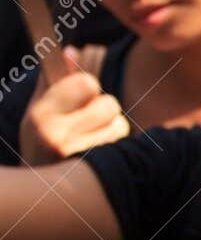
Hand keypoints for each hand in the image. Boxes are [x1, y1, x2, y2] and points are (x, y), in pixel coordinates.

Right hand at [18, 47, 131, 164]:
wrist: (38, 189)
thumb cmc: (40, 139)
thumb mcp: (40, 107)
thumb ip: (56, 79)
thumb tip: (72, 50)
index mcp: (40, 115)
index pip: (87, 83)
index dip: (87, 86)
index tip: (80, 93)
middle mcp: (57, 137)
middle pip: (109, 104)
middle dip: (103, 107)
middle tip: (88, 117)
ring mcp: (78, 158)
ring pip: (120, 125)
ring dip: (111, 127)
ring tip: (90, 137)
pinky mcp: (98, 172)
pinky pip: (123, 146)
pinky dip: (115, 145)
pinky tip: (97, 152)